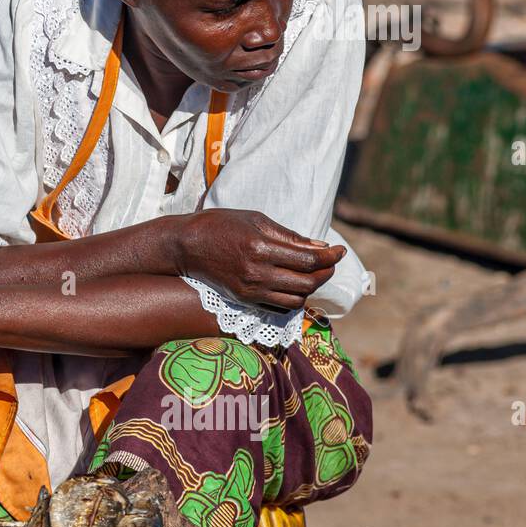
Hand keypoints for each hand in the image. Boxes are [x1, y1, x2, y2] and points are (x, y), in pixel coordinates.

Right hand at [176, 209, 344, 310]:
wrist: (186, 245)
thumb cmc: (220, 225)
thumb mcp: (256, 220)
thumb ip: (289, 236)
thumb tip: (320, 247)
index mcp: (260, 247)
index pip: (309, 260)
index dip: (331, 257)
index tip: (340, 251)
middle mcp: (256, 272)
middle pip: (307, 282)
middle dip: (325, 273)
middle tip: (329, 262)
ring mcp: (250, 289)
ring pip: (296, 299)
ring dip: (310, 288)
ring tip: (311, 274)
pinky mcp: (244, 299)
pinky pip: (279, 307)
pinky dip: (293, 298)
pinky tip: (293, 284)